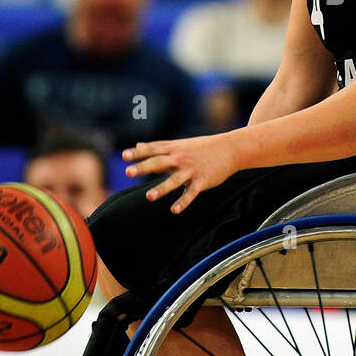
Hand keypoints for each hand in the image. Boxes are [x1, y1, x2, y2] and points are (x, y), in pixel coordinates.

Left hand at [124, 134, 239, 213]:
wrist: (230, 149)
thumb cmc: (202, 147)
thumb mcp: (179, 144)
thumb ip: (158, 147)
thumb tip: (138, 145)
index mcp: (174, 149)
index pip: (153, 150)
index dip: (139, 153)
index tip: (124, 156)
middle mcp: (180, 158)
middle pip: (159, 163)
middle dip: (144, 167)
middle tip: (128, 172)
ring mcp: (191, 170)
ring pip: (174, 180)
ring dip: (162, 188)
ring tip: (149, 197)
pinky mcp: (202, 181)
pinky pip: (191, 193)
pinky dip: (183, 201)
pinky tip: (174, 210)